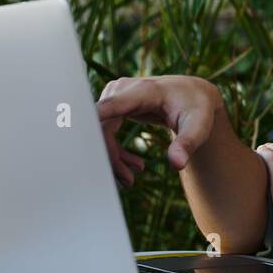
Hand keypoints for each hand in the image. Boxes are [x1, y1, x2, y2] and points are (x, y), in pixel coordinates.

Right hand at [96, 75, 221, 185]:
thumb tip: (177, 164)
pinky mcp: (114, 105)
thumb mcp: (198, 126)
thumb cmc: (197, 108)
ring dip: (112, 158)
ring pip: (100, 131)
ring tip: (130, 180)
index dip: (90, 123)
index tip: (73, 137)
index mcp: (143, 91)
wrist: (194, 95)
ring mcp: (116, 96)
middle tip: (128, 182)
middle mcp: (123, 90)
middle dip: (110, 158)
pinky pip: (104, 130)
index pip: (110, 106)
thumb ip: (187, 143)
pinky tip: (133, 166)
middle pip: (102, 127)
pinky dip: (114, 152)